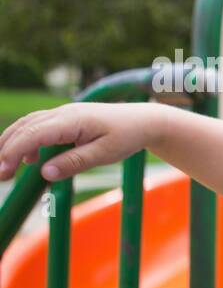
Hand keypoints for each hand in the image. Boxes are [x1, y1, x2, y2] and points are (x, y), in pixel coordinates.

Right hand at [0, 102, 160, 180]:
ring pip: (28, 125)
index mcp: (72, 120)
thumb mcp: (104, 154)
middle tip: (0, 175)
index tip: (3, 171)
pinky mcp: (66, 118)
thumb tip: (44, 172)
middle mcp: (63, 113)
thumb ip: (74, 162)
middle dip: (6, 149)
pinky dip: (26, 140)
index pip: (32, 134)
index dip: (13, 151)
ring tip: (5, 168)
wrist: (144, 120)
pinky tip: (28, 159)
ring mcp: (63, 114)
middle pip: (24, 127)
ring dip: (12, 143)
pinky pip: (38, 126)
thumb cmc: (127, 136)